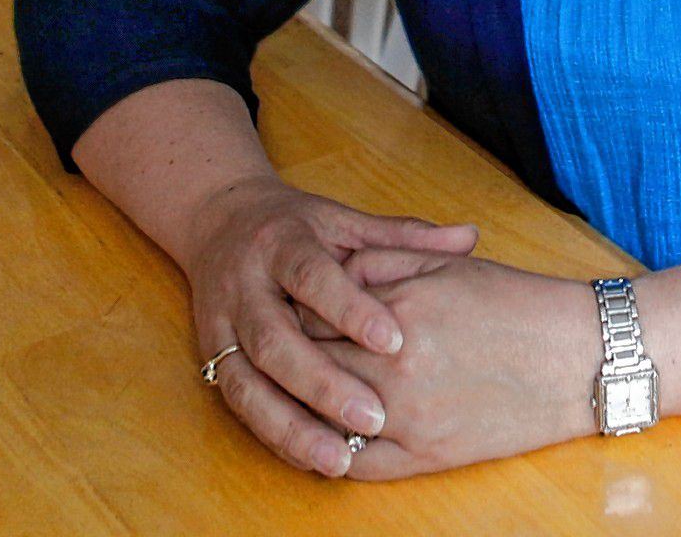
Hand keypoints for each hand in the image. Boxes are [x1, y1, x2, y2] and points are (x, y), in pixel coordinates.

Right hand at [184, 176, 478, 478]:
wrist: (221, 222)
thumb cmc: (299, 229)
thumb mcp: (345, 223)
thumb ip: (402, 237)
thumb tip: (468, 238)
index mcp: (281, 244)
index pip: (312, 276)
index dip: (350, 309)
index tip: (394, 341)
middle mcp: (244, 287)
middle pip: (275, 340)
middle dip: (322, 383)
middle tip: (375, 416)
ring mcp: (222, 326)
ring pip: (247, 383)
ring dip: (291, 425)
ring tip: (340, 458)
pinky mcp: (211, 358)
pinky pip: (238, 405)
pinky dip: (273, 434)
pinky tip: (311, 457)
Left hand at [293, 253, 602, 479]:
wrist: (579, 357)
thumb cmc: (520, 304)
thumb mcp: (449, 264)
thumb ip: (383, 260)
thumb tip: (334, 272)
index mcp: (398, 310)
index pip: (311, 312)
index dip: (296, 310)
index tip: (292, 308)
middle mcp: (394, 366)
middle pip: (310, 363)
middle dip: (293, 356)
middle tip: (283, 350)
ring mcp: (407, 416)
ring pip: (321, 416)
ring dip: (303, 405)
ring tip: (295, 392)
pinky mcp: (425, 457)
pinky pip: (353, 463)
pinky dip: (329, 452)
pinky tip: (325, 435)